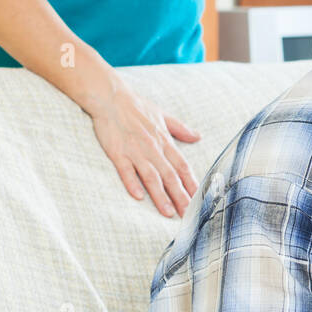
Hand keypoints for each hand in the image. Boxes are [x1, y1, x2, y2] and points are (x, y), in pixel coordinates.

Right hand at [87, 79, 200, 217]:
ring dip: (160, 195)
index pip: (182, 166)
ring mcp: (135, 151)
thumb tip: (198, 137)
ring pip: (151, 177)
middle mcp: (153, 148)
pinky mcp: (117, 152)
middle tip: (188, 214)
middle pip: (170, 176)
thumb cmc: (137, 106)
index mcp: (164, 141)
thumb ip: (180, 129)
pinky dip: (132, 183)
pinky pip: (126, 170)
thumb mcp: (163, 116)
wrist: (111, 97)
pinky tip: (138, 197)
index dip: (191, 183)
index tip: (199, 199)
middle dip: (180, 196)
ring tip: (168, 212)